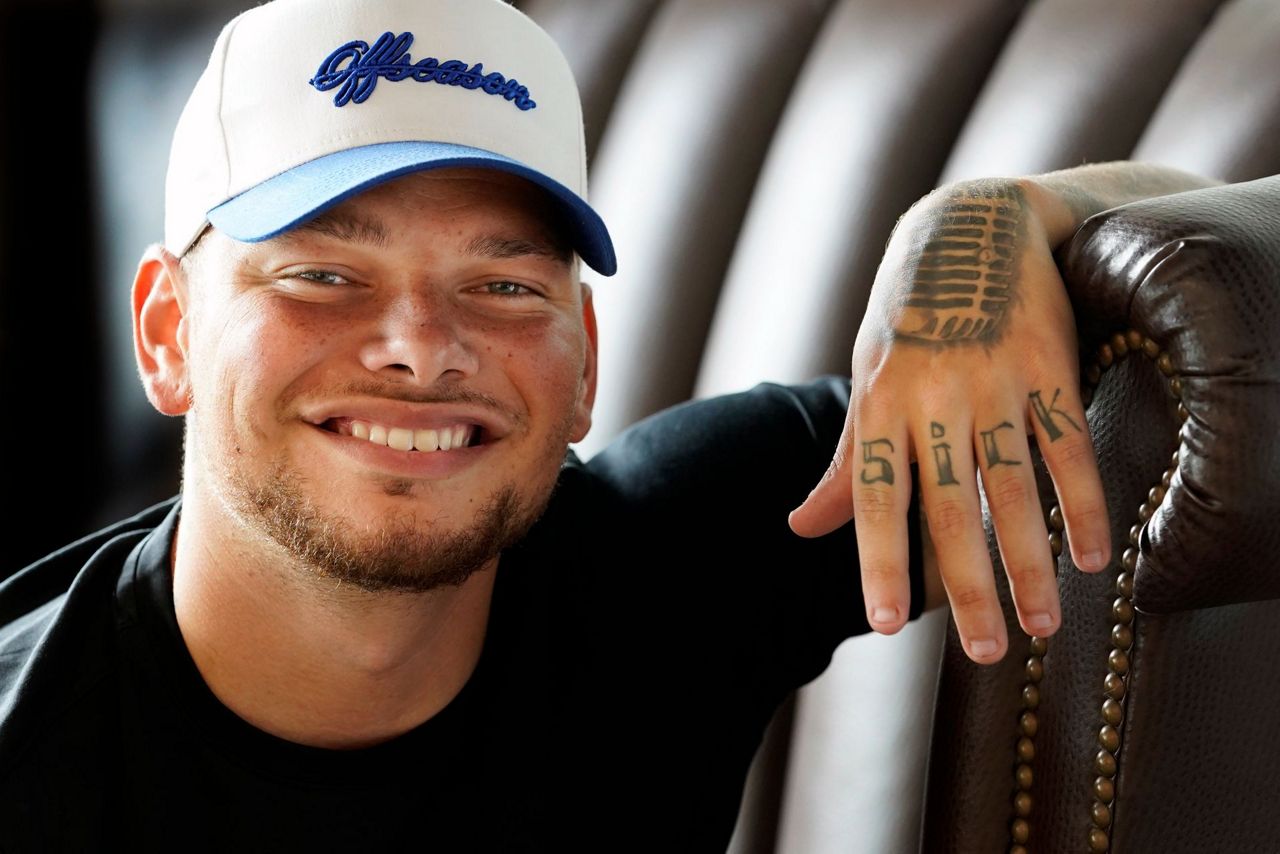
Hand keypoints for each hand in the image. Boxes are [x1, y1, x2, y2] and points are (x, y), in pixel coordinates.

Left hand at [788, 177, 1111, 663]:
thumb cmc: (908, 320)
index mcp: (880, 404)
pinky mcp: (1048, 362)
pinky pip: (1067, 444)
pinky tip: (1092, 556)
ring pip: (1013, 485)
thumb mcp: (867, 380)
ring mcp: (993, 378)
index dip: (878, 560)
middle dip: (968, 586)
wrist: (969, 226)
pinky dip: (1081, 503)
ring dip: (1032, 561)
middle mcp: (933, 396)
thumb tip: (799, 528)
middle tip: (986, 653)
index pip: (876, 497)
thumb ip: (846, 464)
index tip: (881, 624)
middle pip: (951, 506)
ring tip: (1044, 624)